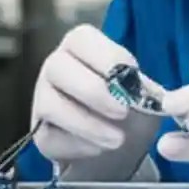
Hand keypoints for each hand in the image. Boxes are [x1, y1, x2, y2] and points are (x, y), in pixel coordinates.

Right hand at [31, 25, 162, 181]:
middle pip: (58, 67)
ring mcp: (43, 98)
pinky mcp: (39, 131)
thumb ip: (143, 88)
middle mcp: (56, 65)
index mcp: (80, 46)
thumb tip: (148, 94)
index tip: (132, 79)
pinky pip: (49, 137)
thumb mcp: (141, 91)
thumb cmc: (127, 102)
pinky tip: (99, 149)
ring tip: (118, 139)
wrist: (115, 139)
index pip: (82, 39)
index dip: (108, 58)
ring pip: (50, 106)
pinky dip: (78, 145)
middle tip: (123, 111)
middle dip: (93, 91)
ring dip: (87, 124)